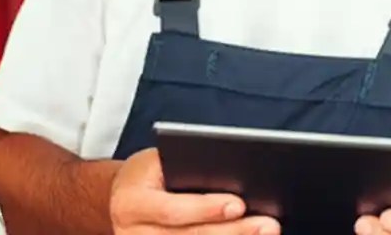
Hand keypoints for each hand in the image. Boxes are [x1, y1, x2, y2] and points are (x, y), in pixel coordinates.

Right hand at [109, 148, 279, 233]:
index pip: (173, 211)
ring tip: (265, 234)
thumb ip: (186, 169)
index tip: (239, 204)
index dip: (206, 209)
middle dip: (233, 232)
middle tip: (267, 225)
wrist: (123, 198)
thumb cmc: (149, 174)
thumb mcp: (158, 162)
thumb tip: (233, 175)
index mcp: (130, 203)